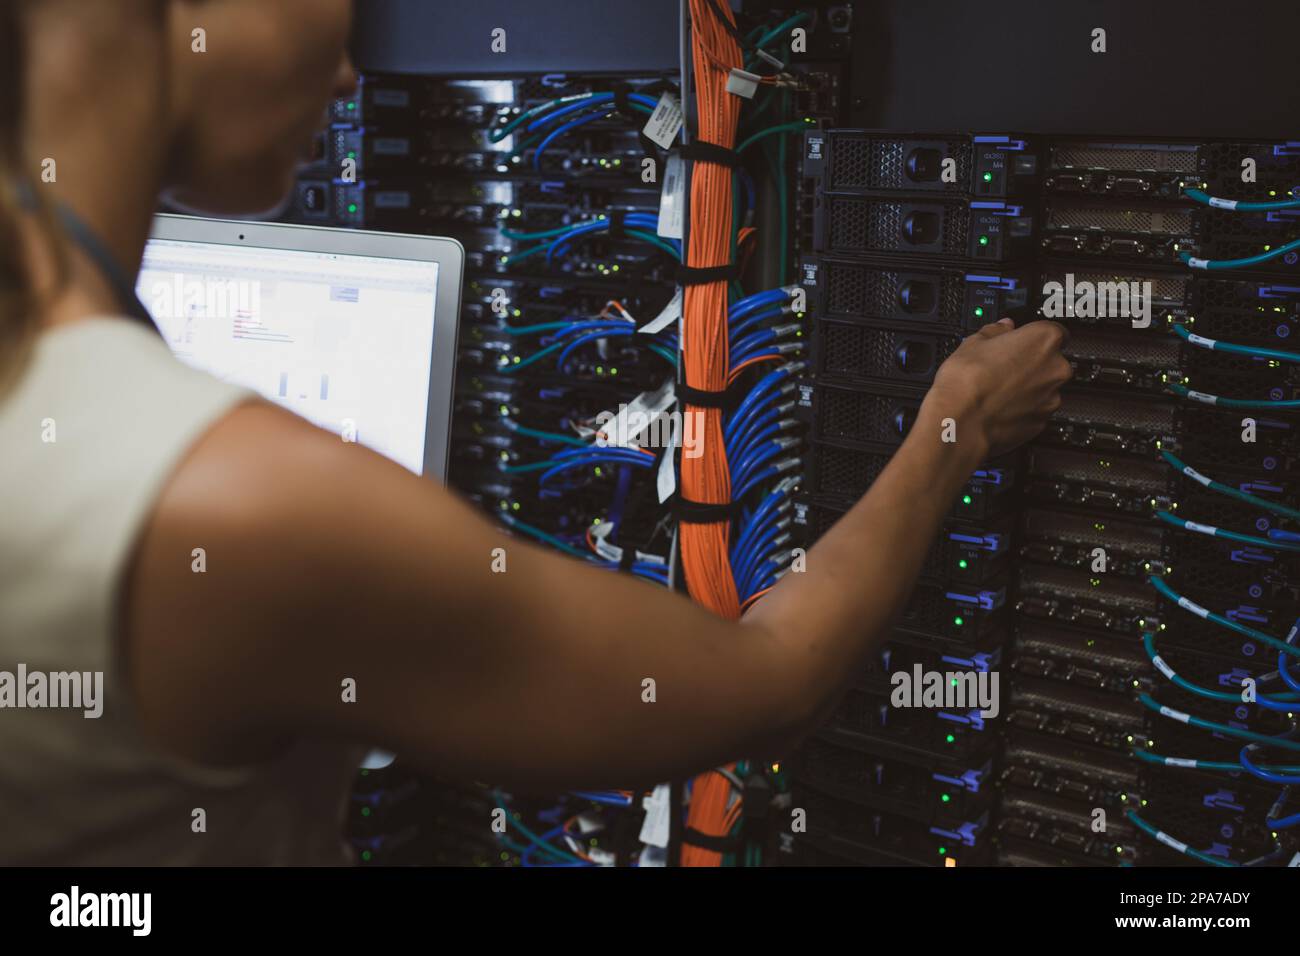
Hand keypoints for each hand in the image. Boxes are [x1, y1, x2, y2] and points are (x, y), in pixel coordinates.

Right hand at [924, 318, 1072, 458]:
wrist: (961, 421)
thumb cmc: (968, 381)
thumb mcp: (973, 342)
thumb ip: (995, 331)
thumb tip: (1001, 328)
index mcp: (1044, 339)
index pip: (1053, 331)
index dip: (1032, 336)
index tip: (1019, 341)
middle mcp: (1056, 368)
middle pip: (1051, 361)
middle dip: (1032, 364)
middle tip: (1003, 367)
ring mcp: (1051, 397)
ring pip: (1044, 388)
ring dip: (1027, 387)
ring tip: (998, 390)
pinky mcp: (1042, 422)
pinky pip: (1036, 410)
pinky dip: (1022, 408)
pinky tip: (1000, 407)